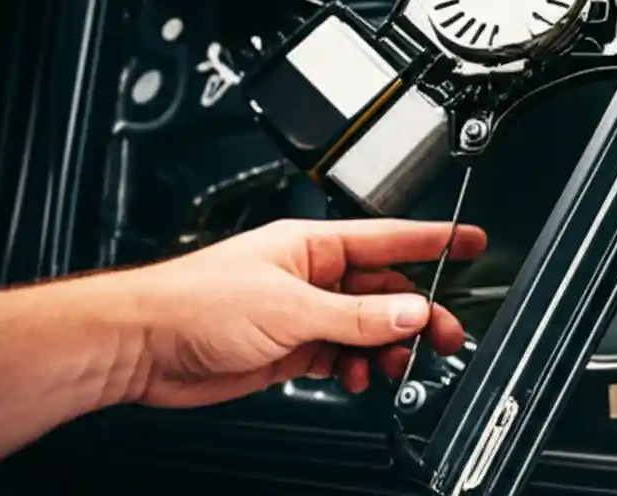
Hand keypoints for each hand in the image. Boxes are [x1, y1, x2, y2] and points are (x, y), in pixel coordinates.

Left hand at [112, 218, 485, 407]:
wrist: (145, 345)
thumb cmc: (196, 302)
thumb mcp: (290, 307)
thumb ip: (356, 316)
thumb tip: (409, 313)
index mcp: (313, 245)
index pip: (388, 239)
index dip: (434, 241)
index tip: (471, 242)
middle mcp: (311, 275)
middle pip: (384, 292)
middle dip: (417, 315)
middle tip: (445, 336)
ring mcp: (302, 311)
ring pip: (366, 327)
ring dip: (384, 347)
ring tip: (393, 364)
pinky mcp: (291, 345)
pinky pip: (342, 353)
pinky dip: (356, 367)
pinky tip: (355, 377)